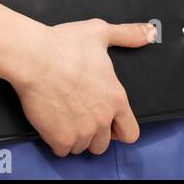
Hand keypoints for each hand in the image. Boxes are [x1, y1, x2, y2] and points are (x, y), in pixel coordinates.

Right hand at [9, 18, 154, 156]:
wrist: (33, 58)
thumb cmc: (65, 44)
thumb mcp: (100, 32)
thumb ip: (127, 35)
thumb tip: (150, 32)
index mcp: (116, 98)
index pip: (131, 133)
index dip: (120, 129)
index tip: (109, 122)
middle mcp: (102, 119)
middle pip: (104, 144)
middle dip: (94, 134)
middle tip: (81, 116)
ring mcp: (82, 131)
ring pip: (82, 148)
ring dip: (76, 137)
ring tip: (65, 117)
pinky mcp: (60, 138)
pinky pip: (62, 151)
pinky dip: (57, 141)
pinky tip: (53, 124)